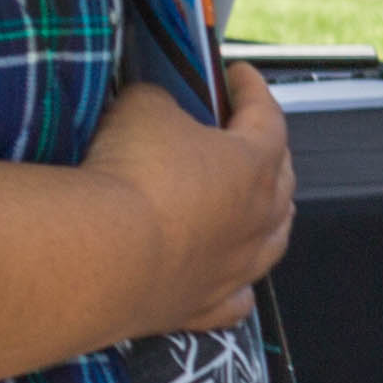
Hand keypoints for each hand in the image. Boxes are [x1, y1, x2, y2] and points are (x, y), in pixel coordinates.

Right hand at [91, 65, 294, 338]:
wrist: (102, 257)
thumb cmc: (132, 177)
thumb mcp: (142, 109)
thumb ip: (159, 103)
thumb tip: (157, 110)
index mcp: (254, 164)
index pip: (267, 117)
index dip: (252, 90)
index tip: (240, 74)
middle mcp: (258, 219)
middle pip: (280, 182)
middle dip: (268, 154)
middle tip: (248, 137)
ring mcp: (235, 269)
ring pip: (271, 242)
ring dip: (268, 220)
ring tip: (258, 207)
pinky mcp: (202, 309)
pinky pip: (234, 300)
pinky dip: (236, 288)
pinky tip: (235, 286)